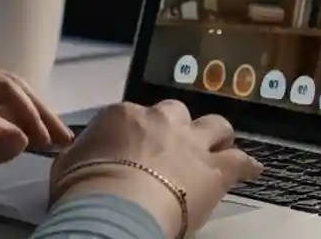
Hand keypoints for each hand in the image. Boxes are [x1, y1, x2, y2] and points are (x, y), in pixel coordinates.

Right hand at [48, 100, 262, 238]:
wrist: (114, 207)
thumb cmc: (84, 190)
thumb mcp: (68, 165)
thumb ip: (81, 154)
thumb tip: (80, 156)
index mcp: (124, 116)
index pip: (134, 116)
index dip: (138, 133)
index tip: (136, 148)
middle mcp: (161, 121)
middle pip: (177, 113)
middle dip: (179, 127)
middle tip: (177, 145)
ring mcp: (191, 143)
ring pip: (215, 126)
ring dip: (217, 137)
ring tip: (220, 147)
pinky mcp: (215, 170)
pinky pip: (240, 161)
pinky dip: (247, 166)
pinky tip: (253, 171)